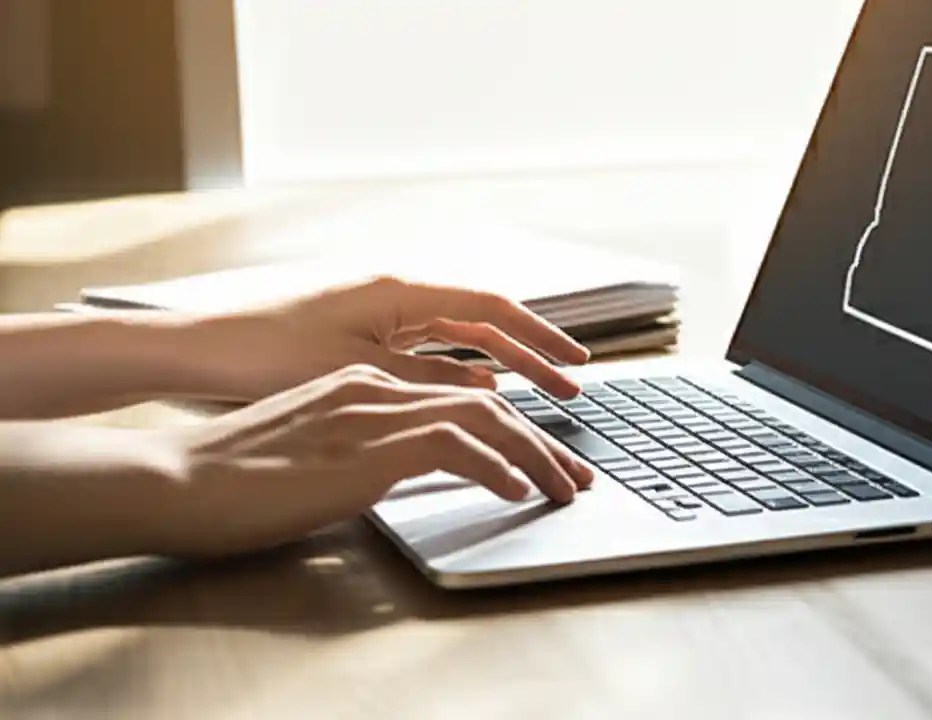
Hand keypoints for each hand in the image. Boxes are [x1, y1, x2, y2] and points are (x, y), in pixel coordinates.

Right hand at [153, 364, 593, 557]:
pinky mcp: (368, 445)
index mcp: (362, 383)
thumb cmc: (235, 476)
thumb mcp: (314, 453)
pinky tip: (516, 492)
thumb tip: (406, 470)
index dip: (511, 426)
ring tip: (563, 487)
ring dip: (534, 455)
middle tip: (575, 475)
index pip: (458, 395)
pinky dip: (496, 467)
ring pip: (484, 417)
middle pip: (485, 402)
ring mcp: (371, 410)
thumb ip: (364, 450)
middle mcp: (374, 387)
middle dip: (540, 441)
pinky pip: (457, 446)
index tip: (543, 457)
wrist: (178, 479)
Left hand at [185, 276, 589, 403]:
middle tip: (573, 386)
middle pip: (482, 323)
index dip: (540, 336)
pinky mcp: (360, 337)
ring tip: (539, 394)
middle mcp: (395, 296)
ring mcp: (378, 315)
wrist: (198, 349)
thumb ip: (427, 377)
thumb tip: (488, 386)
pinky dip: (461, 370)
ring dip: (501, 365)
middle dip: (531, 354)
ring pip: (459, 339)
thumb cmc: (268, 354)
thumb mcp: (358, 371)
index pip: (491, 308)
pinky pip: (429, 351)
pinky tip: (477, 391)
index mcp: (400, 293)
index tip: (577, 362)